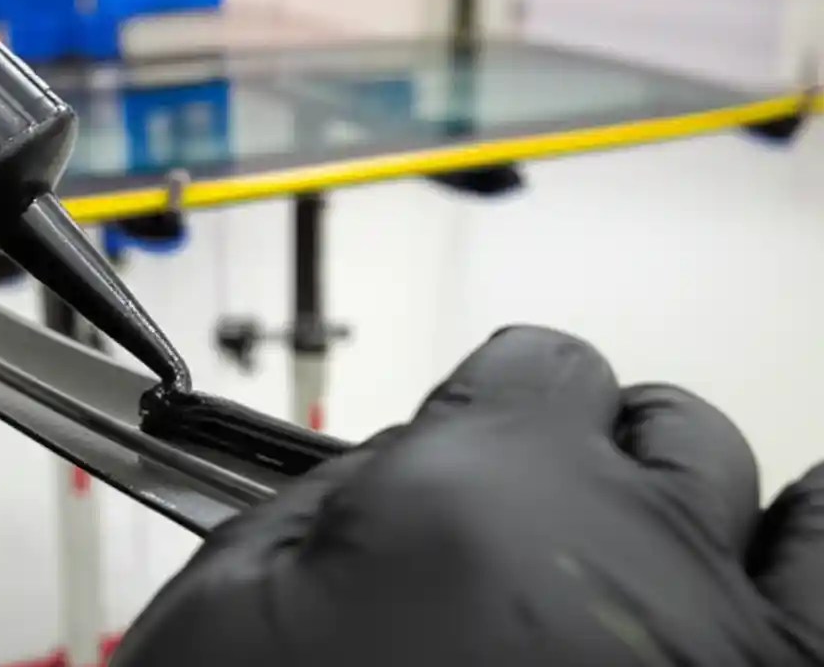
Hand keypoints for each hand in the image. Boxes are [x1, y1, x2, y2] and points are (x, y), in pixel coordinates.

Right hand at [114, 328, 823, 664]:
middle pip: (655, 423)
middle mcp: (624, 551)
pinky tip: (759, 580)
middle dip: (593, 456)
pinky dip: (804, 560)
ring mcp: (712, 642)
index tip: (479, 445)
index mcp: (481, 499)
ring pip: (752, 486)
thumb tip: (399, 460)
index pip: (542, 367)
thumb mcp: (237, 599)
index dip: (495, 407)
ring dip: (691, 502)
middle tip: (545, 518)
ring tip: (643, 552)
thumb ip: (325, 497)